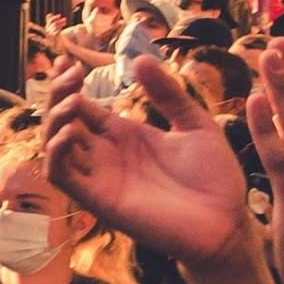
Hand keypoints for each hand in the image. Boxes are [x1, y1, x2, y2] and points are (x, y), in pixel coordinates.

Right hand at [40, 55, 251, 270]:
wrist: (228, 223)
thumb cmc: (216, 179)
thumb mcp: (196, 125)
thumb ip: (168, 94)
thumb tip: (140, 60)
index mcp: (124, 136)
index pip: (82, 107)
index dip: (67, 85)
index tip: (66, 60)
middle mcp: (106, 155)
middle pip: (62, 121)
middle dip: (58, 94)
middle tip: (69, 72)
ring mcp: (100, 177)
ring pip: (54, 146)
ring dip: (54, 120)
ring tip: (72, 99)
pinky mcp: (99, 200)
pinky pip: (62, 176)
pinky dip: (56, 153)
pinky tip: (69, 132)